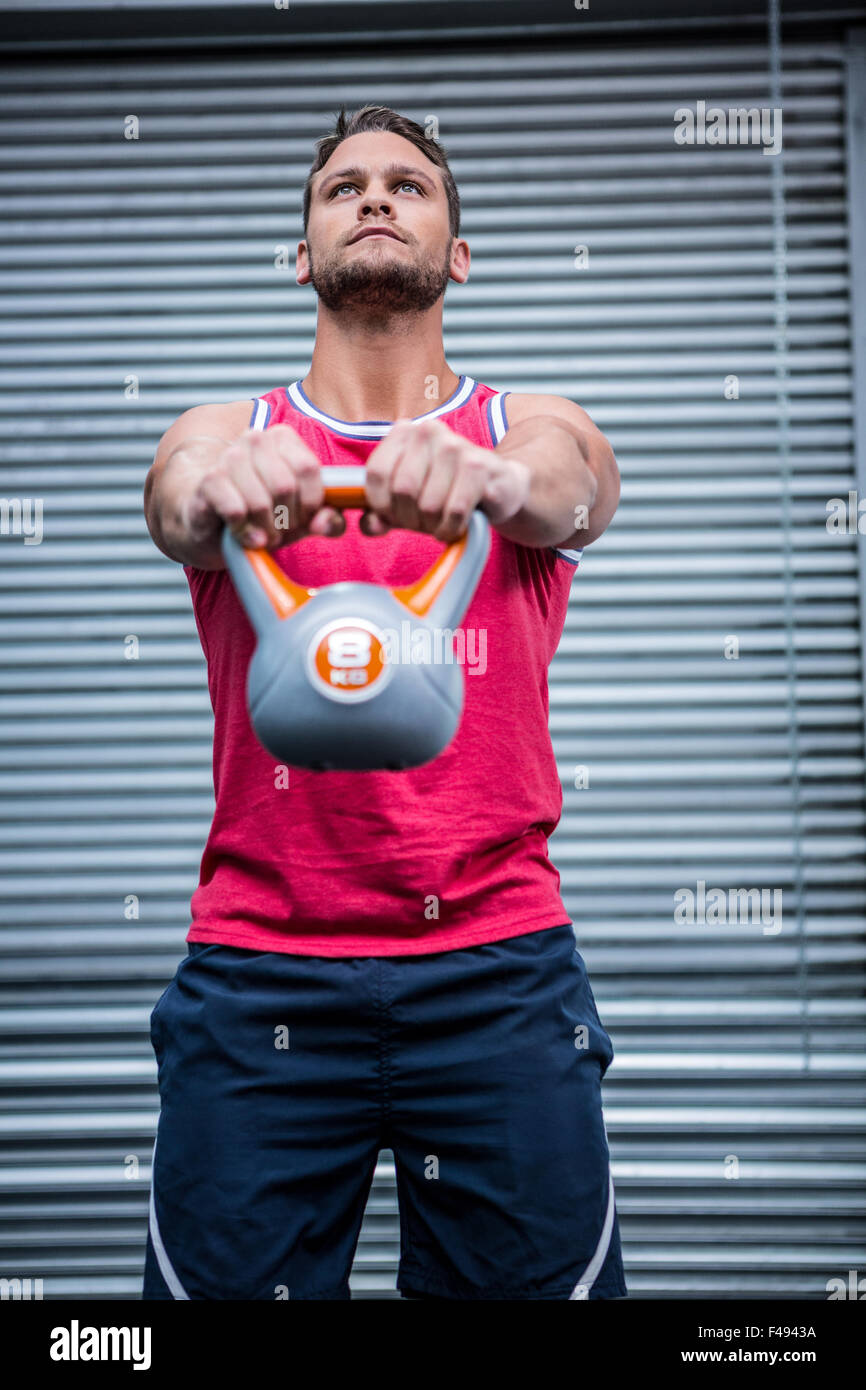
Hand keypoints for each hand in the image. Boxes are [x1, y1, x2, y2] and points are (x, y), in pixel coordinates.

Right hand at [185, 424, 346, 550]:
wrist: (211, 519)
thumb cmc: (263, 514)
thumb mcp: (301, 519)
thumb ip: (326, 521)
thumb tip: (327, 523)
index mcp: (282, 439)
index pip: (308, 468)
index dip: (310, 503)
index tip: (303, 518)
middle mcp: (254, 439)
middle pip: (285, 485)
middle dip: (287, 519)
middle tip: (280, 530)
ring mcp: (229, 457)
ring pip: (260, 501)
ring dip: (265, 529)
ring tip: (262, 533)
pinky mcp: (209, 481)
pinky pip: (236, 511)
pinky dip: (244, 532)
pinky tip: (243, 534)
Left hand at [359, 417, 530, 542]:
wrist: (498, 487)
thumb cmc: (446, 492)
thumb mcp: (408, 502)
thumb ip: (382, 513)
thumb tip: (369, 526)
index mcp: (404, 432)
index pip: (377, 472)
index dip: (381, 504)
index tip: (393, 516)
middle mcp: (428, 431)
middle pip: (403, 490)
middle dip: (409, 519)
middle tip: (422, 524)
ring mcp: (456, 446)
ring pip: (429, 504)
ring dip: (433, 526)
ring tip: (440, 524)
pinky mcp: (480, 466)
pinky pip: (454, 511)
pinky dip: (451, 528)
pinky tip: (455, 526)